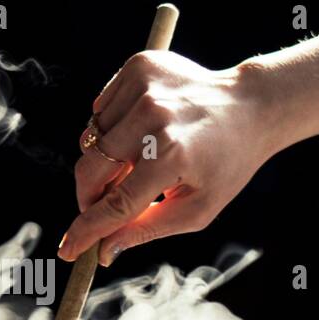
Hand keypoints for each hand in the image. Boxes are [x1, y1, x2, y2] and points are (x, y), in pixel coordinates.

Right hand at [56, 52, 279, 265]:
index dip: (87, 230)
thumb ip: (146, 230)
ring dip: (105, 159)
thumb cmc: (227, 164)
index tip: (67, 250)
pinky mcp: (138, 67)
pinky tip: (140, 131)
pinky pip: (100, 110)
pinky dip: (111, 128)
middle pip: (91, 169)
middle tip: (98, 208)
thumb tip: (103, 252)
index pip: (115, 203)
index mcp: (172, 155)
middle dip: (87, 196)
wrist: (252, 106)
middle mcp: (154, 117)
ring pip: (91, 139)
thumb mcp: (197, 209)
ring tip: (138, 161)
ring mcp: (144, 87)